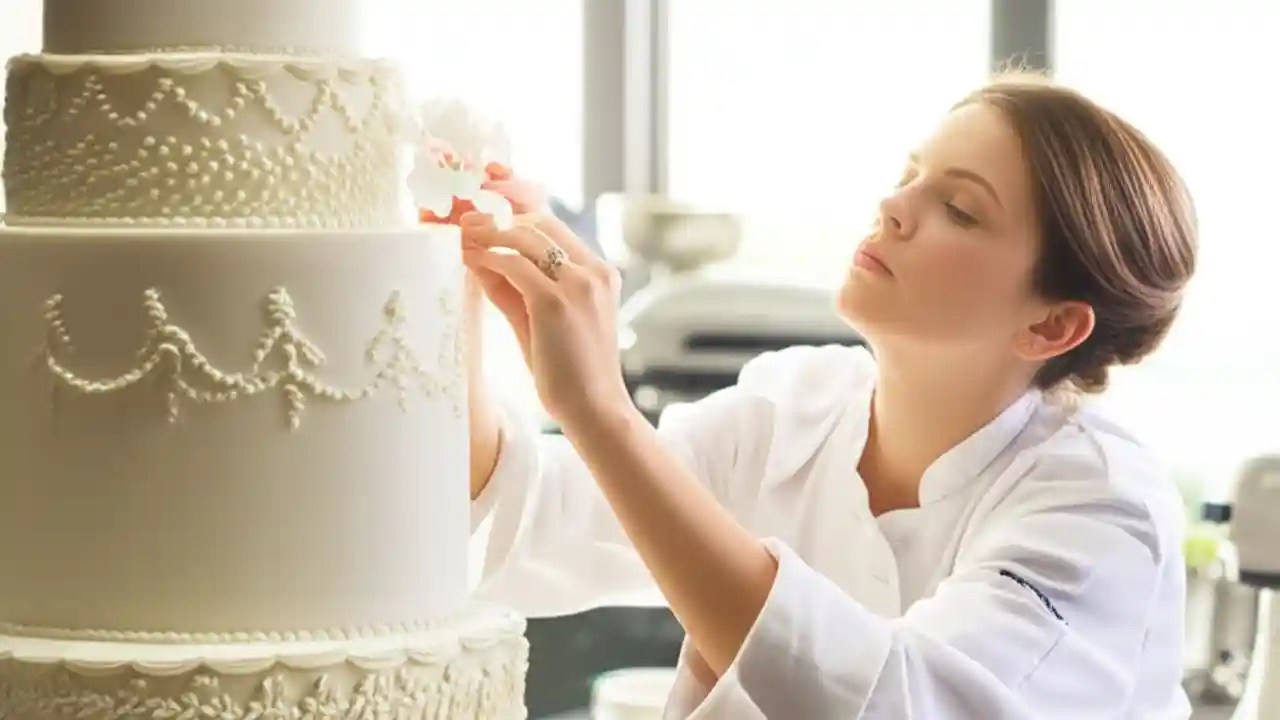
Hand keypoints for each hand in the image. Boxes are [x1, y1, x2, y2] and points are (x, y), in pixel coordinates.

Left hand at [461, 212, 631, 428]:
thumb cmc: (571, 372)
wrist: (593, 409)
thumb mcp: (544, 321)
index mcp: (600, 273)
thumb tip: (481, 261)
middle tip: (465, 222)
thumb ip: (516, 289)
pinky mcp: (554, 303)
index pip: (554, 227)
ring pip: (525, 237)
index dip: (516, 218)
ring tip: (461, 236)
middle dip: (498, 218)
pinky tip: (468, 259)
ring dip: (488, 233)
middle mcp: (593, 272)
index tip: (485, 221)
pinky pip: (513, 265)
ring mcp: (577, 285)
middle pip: (540, 223)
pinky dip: (487, 258)